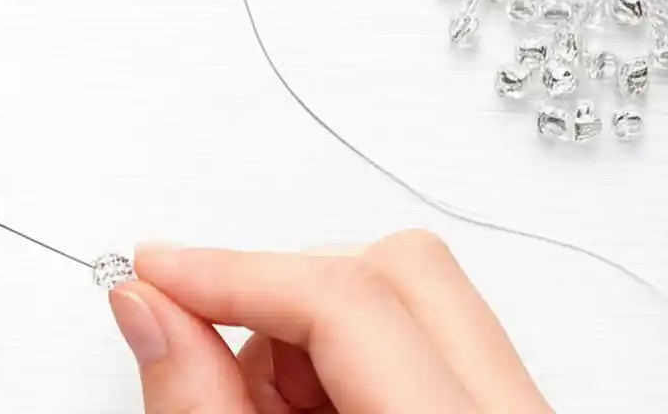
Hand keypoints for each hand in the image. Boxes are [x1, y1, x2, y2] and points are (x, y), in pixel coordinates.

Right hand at [110, 231, 550, 412]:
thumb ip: (197, 402)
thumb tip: (146, 306)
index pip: (348, 299)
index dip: (232, 273)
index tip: (156, 270)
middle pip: (397, 269)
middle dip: (284, 301)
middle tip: (217, 363)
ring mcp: (521, 411)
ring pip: (412, 294)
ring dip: (313, 340)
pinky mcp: (506, 412)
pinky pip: (428, 339)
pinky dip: (350, 365)